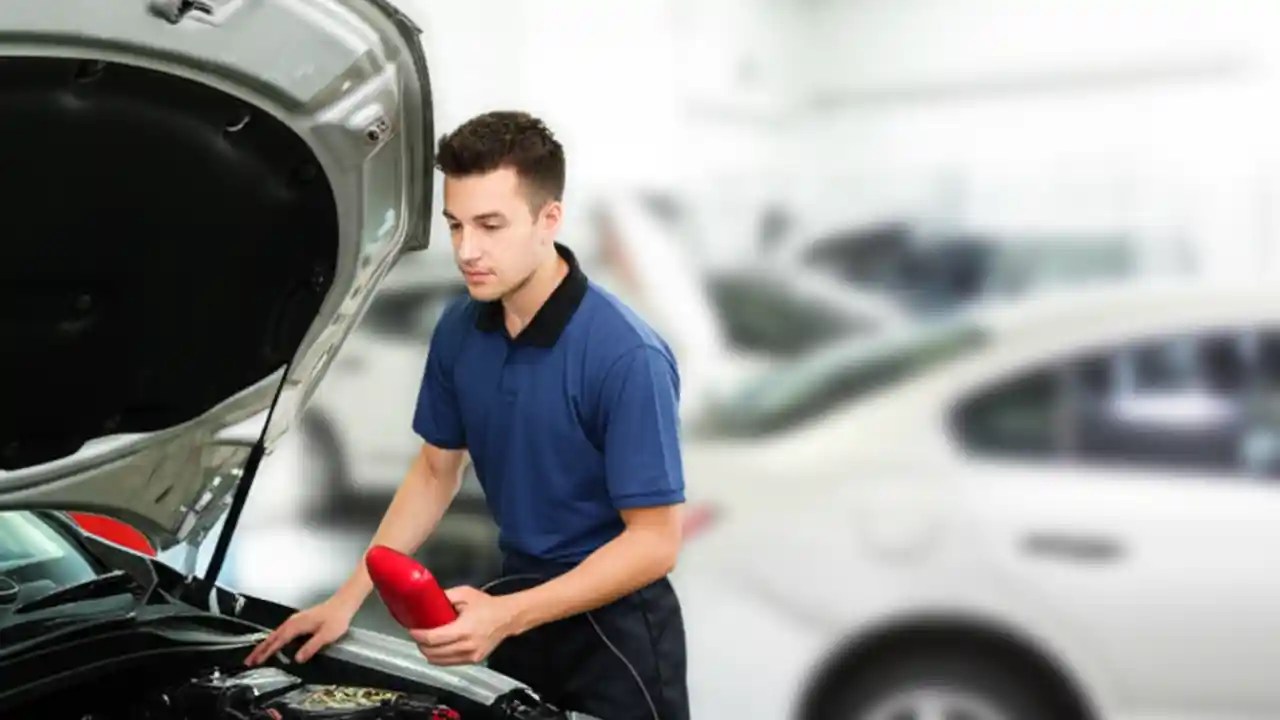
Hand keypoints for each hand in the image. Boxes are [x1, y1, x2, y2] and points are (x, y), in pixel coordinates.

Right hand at [244, 593, 359, 665]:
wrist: (343, 604)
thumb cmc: (336, 618)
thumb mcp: (326, 636)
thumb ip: (311, 647)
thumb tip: (298, 658)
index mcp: (296, 626)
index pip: (277, 642)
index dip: (266, 653)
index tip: (256, 661)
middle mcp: (293, 622)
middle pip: (272, 637)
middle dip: (260, 650)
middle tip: (249, 660)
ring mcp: (295, 620)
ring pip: (275, 634)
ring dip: (265, 645)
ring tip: (257, 655)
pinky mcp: (299, 620)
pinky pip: (281, 631)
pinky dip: (273, 639)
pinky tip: (273, 644)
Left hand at [409, 586, 517, 665]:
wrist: (507, 618)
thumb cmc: (486, 604)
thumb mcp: (465, 593)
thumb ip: (445, 597)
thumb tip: (426, 599)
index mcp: (463, 629)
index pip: (433, 638)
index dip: (418, 635)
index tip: (411, 629)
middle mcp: (466, 646)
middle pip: (433, 653)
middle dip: (421, 644)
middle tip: (417, 634)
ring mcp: (470, 656)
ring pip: (439, 661)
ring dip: (428, 653)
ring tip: (425, 641)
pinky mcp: (473, 661)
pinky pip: (449, 663)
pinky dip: (439, 657)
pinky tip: (436, 648)